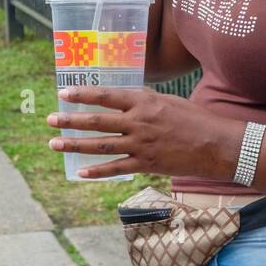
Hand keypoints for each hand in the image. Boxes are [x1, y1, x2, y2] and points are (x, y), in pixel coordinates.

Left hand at [47, 87, 239, 180]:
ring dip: (74, 144)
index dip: (83, 95)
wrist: (215, 145)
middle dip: (70, 120)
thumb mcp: (168, 101)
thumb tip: (123, 100)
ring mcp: (141, 144)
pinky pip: (116, 168)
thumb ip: (144, 101)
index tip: (64, 94)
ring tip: (54, 143)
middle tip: (50, 119)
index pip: (106, 96)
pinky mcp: (146, 164)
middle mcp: (139, 122)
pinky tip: (80, 172)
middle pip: (97, 121)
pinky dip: (97, 172)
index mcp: (144, 102)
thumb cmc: (195, 119)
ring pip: (100, 145)